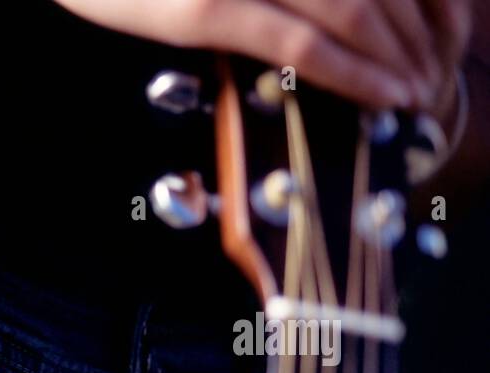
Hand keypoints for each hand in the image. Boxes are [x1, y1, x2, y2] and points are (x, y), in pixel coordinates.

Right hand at [54, 0, 471, 112]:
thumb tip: (321, 15)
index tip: (437, 31)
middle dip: (418, 30)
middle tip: (433, 71)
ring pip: (355, 8)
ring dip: (396, 54)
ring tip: (414, 91)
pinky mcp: (208, 9)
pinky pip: (299, 41)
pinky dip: (350, 70)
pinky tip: (380, 92)